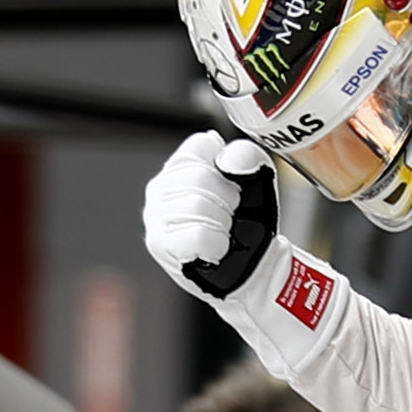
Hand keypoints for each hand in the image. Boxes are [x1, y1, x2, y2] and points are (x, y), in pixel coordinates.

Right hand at [142, 133, 279, 300]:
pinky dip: (217, 245)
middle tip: (230, 215)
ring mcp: (155, 217)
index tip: (231, 186)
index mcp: (180, 166)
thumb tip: (227, 159)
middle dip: (227, 199)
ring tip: (222, 232)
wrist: (252, 265)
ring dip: (222, 224)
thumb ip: (246, 156)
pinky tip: (215, 249)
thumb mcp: (256, 179)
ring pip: (196, 206)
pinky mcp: (160, 245)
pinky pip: (198, 234)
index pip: (200, 145)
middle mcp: (160, 188)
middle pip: (198, 176)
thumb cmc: (247, 223)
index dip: (225, 167)